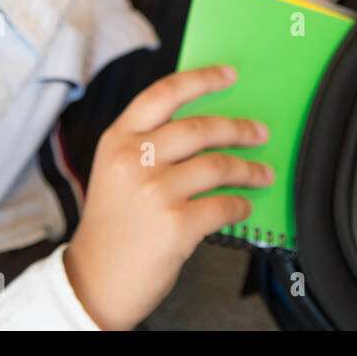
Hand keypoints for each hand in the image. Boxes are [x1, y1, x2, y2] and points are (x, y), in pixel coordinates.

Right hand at [63, 66, 272, 329]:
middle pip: (200, 128)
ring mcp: (154, 191)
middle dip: (238, 129)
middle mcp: (133, 159)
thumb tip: (208, 128)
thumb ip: (148, 144)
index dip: (202, 80)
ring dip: (248, 170)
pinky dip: (240, 205)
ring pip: (218, 166)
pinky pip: (223, 205)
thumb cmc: (112, 226)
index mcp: (117, 139)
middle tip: (259, 132)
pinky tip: (243, 207)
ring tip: (262, 173)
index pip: (164, 94)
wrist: (95, 280)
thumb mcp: (115, 171)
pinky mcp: (174, 224)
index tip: (230, 75)